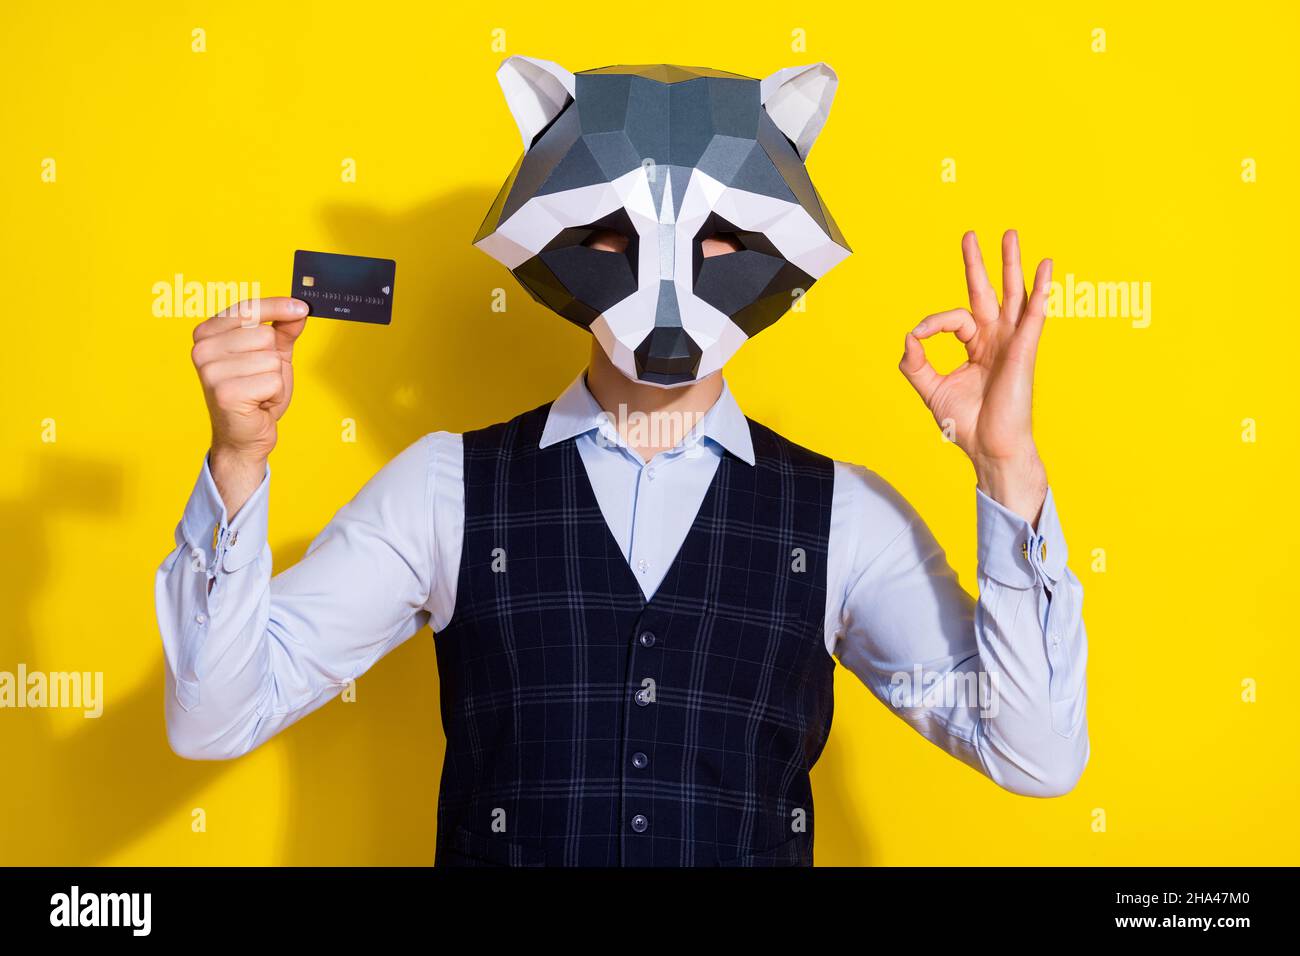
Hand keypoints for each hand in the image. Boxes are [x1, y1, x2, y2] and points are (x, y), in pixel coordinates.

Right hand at [191, 297, 308, 514]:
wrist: (245, 436)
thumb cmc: (255, 394)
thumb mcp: (272, 355)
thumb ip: (283, 330)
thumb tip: (298, 309)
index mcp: (208, 333)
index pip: (247, 308)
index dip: (277, 307)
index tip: (301, 307)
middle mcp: (203, 349)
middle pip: (264, 335)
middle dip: (273, 359)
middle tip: (258, 378)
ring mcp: (211, 371)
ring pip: (271, 358)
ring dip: (274, 379)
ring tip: (258, 391)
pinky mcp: (225, 392)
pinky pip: (273, 380)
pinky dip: (274, 394)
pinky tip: (258, 403)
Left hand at [899, 230, 1050, 525]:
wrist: (990, 448)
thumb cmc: (968, 424)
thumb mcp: (931, 389)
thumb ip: (916, 363)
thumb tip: (909, 337)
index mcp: (976, 346)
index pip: (953, 318)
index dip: (933, 323)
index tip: (919, 338)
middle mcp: (995, 339)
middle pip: (987, 292)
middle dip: (978, 264)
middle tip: (970, 235)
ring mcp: (1012, 342)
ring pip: (1012, 294)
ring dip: (1012, 264)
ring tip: (1009, 235)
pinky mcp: (1024, 349)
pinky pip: (1034, 313)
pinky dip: (1040, 288)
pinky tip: (1045, 266)